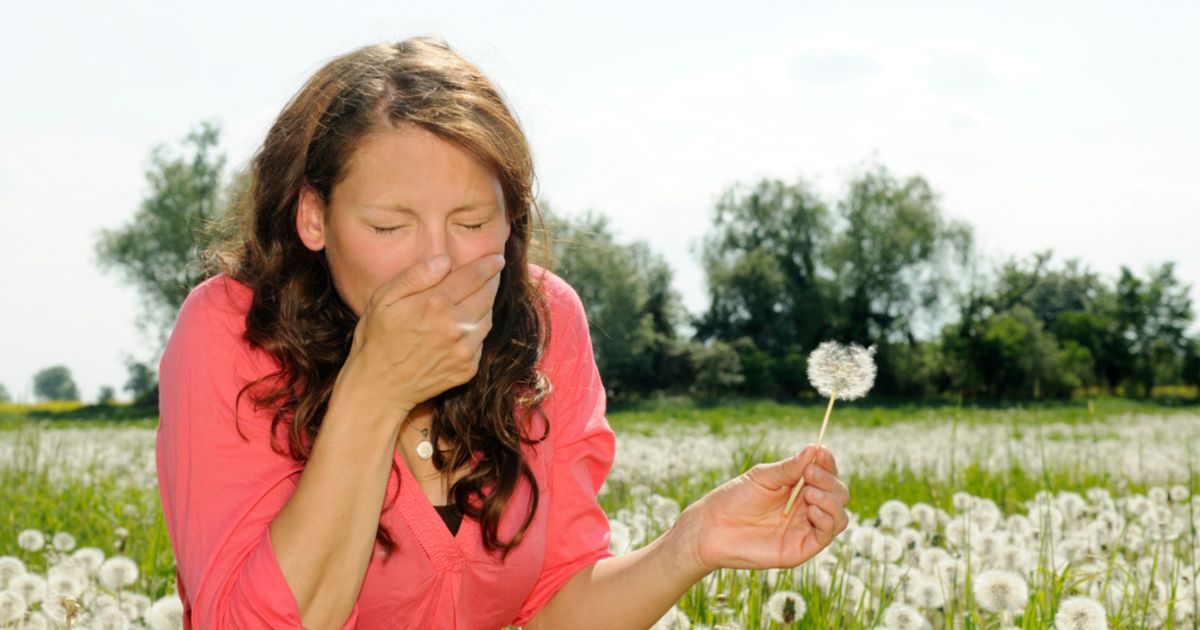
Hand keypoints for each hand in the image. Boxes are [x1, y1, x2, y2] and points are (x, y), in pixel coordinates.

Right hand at [343, 252, 504, 410]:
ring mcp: (464, 349)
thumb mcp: (383, 299)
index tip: (497, 258)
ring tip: (476, 297)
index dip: (489, 264)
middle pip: (487, 295)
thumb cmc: (376, 339)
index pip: (474, 276)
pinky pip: (482, 341)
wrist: (379, 388)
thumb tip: (444, 260)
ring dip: (486, 305)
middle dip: (492, 281)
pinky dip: (477, 330)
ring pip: (488, 318)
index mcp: (435, 303)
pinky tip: (464, 326)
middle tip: (492, 273)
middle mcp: (455, 326)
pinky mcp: (468, 368)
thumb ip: (416, 276)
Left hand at [679, 445, 849, 573]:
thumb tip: (815, 449)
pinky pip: (826, 535)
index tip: (821, 452)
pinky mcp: (801, 549)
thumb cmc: (734, 499)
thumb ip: (790, 468)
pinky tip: (811, 509)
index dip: (828, 463)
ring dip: (831, 500)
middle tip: (810, 473)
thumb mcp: (763, 477)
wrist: (712, 527)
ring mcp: (805, 529)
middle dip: (829, 481)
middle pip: (838, 494)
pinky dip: (826, 519)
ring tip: (809, 492)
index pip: (827, 475)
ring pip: (839, 516)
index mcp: (799, 488)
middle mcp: (807, 508)